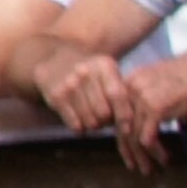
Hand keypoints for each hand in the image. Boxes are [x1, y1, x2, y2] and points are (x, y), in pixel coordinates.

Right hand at [33, 38, 162, 166]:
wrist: (52, 58)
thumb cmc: (89, 70)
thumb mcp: (106, 70)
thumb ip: (120, 89)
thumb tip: (135, 119)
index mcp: (104, 66)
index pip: (118, 95)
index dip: (124, 115)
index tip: (128, 129)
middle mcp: (86, 74)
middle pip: (104, 113)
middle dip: (107, 122)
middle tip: (106, 120)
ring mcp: (69, 85)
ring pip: (90, 121)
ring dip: (94, 126)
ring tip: (93, 119)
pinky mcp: (56, 97)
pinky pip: (75, 124)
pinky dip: (81, 128)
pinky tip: (80, 121)